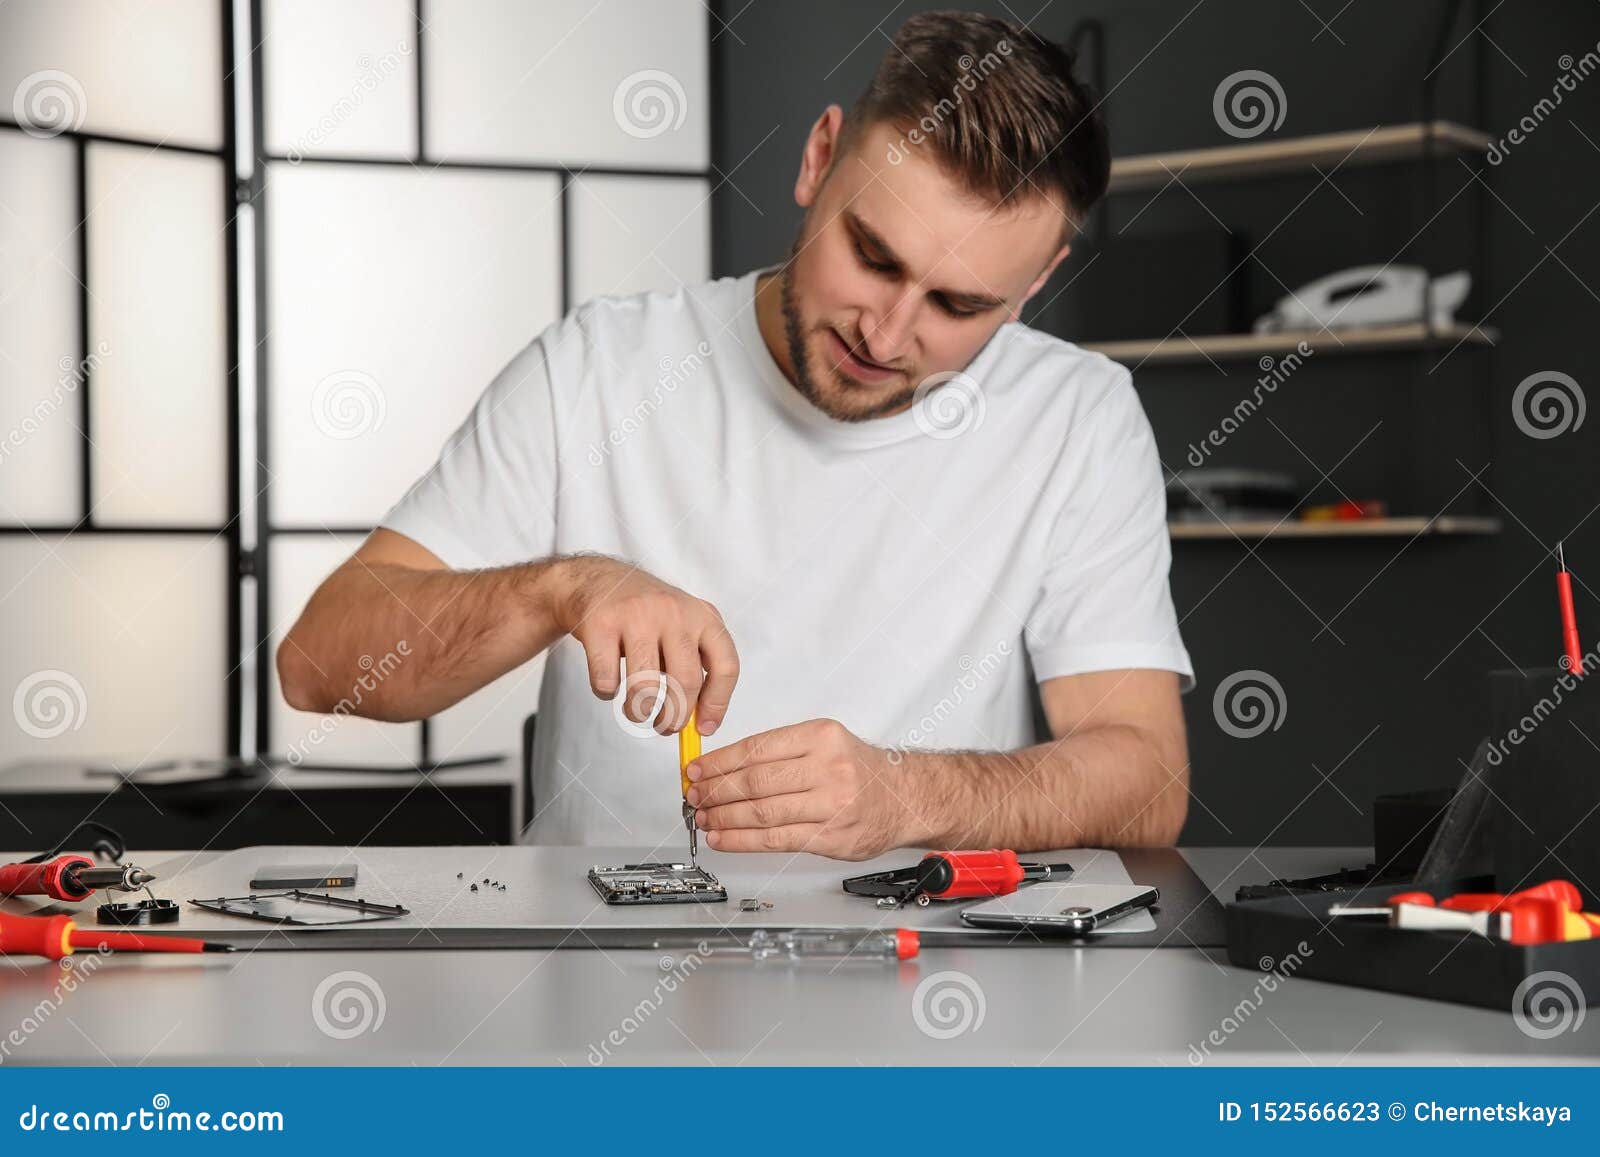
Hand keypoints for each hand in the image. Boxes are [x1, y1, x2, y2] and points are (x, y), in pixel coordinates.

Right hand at [550, 555, 738, 734]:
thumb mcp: (683, 626)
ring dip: (639, 712)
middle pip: (686, 683)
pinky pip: (606, 680)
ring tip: (635, 710)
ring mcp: (637, 616)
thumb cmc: (646, 613)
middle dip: (675, 718)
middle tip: (665, 727)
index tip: (704, 728)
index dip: (718, 704)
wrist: (596, 578)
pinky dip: (606, 692)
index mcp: (703, 616)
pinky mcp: (601, 624)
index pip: (726, 666)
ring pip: (644, 687)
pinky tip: (609, 682)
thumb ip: (697, 664)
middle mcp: (675, 612)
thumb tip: (703, 720)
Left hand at [685, 718, 911, 859]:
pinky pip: (776, 840)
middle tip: (694, 796)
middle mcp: (828, 768)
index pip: (756, 749)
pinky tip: (723, 838)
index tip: (697, 770)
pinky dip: (742, 840)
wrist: (904, 797)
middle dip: (715, 791)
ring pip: (762, 812)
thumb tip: (725, 766)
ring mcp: (831, 805)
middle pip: (755, 781)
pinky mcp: (830, 837)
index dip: (719, 762)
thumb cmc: (860, 770)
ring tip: (703, 819)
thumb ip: (781, 752)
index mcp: (821, 737)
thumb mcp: (826, 742)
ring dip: (724, 818)